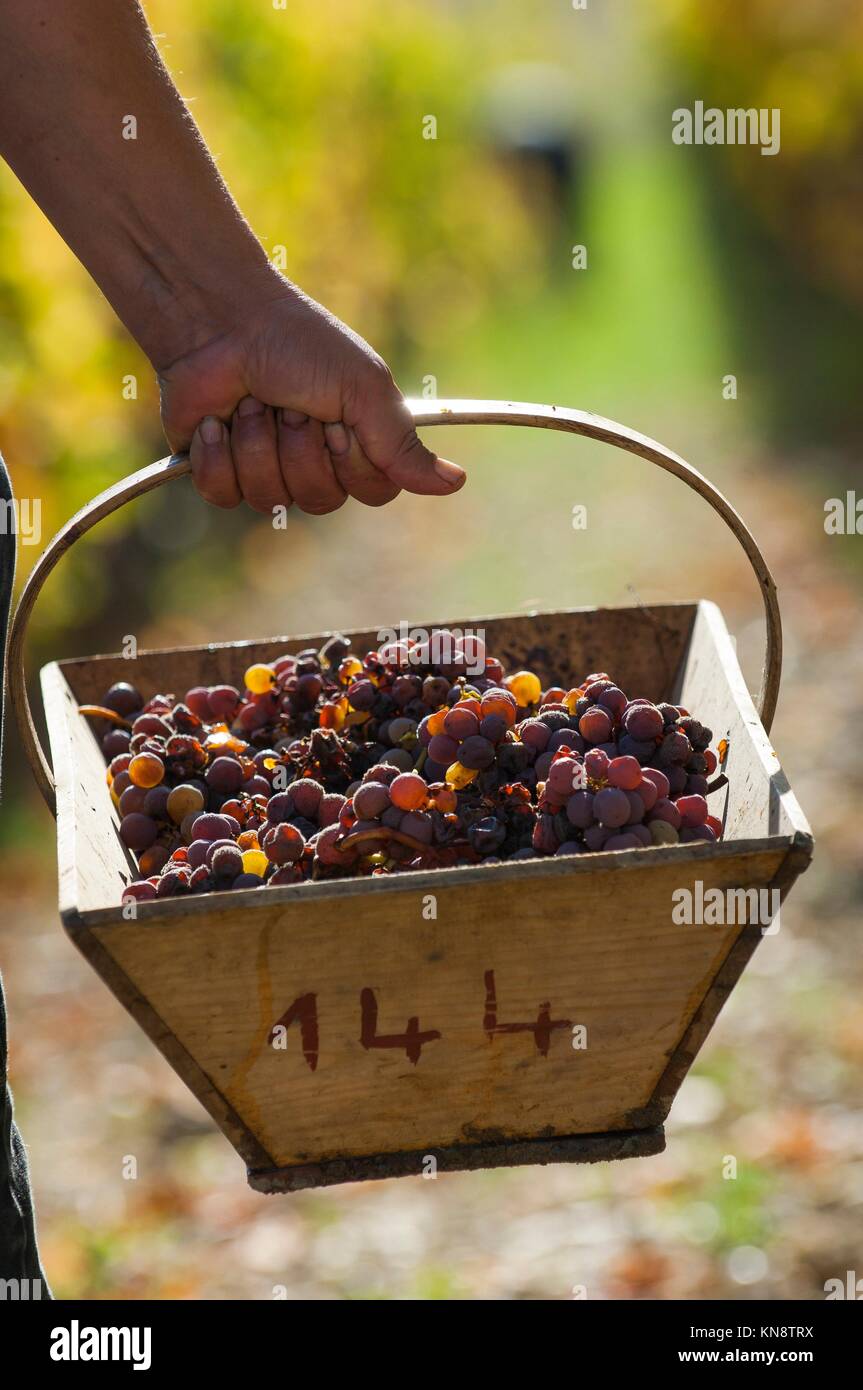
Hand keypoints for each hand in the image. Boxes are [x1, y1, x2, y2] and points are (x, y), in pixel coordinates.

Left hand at [158, 280, 464, 513]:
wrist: (220, 320)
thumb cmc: (298, 343)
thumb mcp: (363, 388)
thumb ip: (403, 443)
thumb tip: (458, 482)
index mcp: (356, 444)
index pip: (372, 491)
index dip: (353, 461)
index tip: (338, 419)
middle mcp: (314, 463)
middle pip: (320, 501)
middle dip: (302, 447)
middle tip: (291, 403)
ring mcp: (264, 470)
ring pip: (269, 499)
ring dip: (258, 443)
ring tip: (252, 401)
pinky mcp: (217, 471)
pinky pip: (223, 495)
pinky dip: (219, 453)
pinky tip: (216, 420)